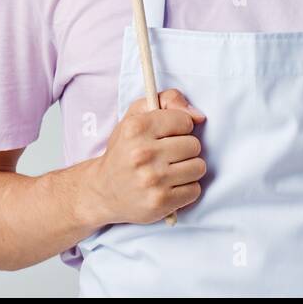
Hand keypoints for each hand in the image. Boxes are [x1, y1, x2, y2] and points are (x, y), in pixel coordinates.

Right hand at [85, 88, 206, 225]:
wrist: (104, 191)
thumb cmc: (125, 150)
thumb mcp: (136, 116)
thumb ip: (167, 101)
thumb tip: (198, 115)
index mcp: (136, 128)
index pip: (184, 121)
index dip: (181, 127)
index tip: (170, 134)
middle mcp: (142, 153)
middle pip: (194, 145)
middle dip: (185, 149)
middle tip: (169, 155)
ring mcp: (152, 179)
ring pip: (198, 167)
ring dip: (188, 169)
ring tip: (171, 171)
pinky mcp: (161, 202)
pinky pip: (195, 190)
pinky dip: (186, 189)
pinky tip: (170, 186)